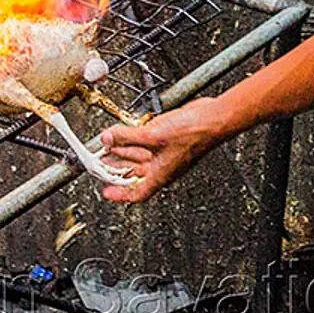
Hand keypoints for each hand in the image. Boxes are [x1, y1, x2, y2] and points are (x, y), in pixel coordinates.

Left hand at [99, 97, 230, 202]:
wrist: (214, 118)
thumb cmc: (194, 133)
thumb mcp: (153, 135)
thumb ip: (127, 136)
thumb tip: (107, 138)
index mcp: (161, 174)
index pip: (137, 193)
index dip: (120, 194)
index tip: (107, 191)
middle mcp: (163, 166)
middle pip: (135, 173)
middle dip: (116, 168)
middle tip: (99, 163)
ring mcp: (167, 153)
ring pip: (140, 157)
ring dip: (124, 152)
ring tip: (108, 146)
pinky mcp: (170, 139)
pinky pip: (148, 143)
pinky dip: (135, 139)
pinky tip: (128, 131)